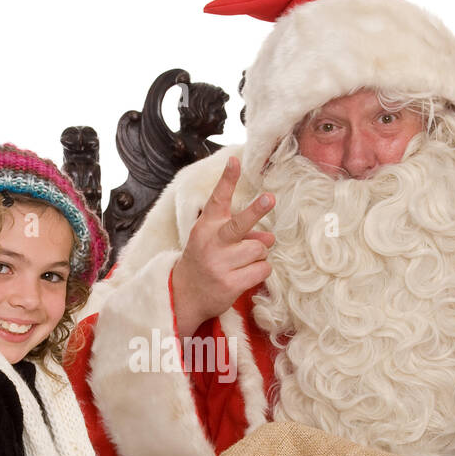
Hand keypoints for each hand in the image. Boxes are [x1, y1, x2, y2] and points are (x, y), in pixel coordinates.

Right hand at [171, 156, 275, 337]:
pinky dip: (261, 270)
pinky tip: (246, 274)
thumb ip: (242, 233)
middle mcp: (211, 243)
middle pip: (239, 224)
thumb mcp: (215, 241)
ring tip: (244, 260)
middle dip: (256, 210)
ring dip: (259, 253)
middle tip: (270, 198)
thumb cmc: (205, 260)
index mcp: (206, 227)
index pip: (218, 199)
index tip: (235, 161)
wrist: (184, 295)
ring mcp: (220, 265)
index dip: (228, 179)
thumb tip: (270, 237)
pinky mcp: (231, 284)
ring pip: (259, 248)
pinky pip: (262, 269)